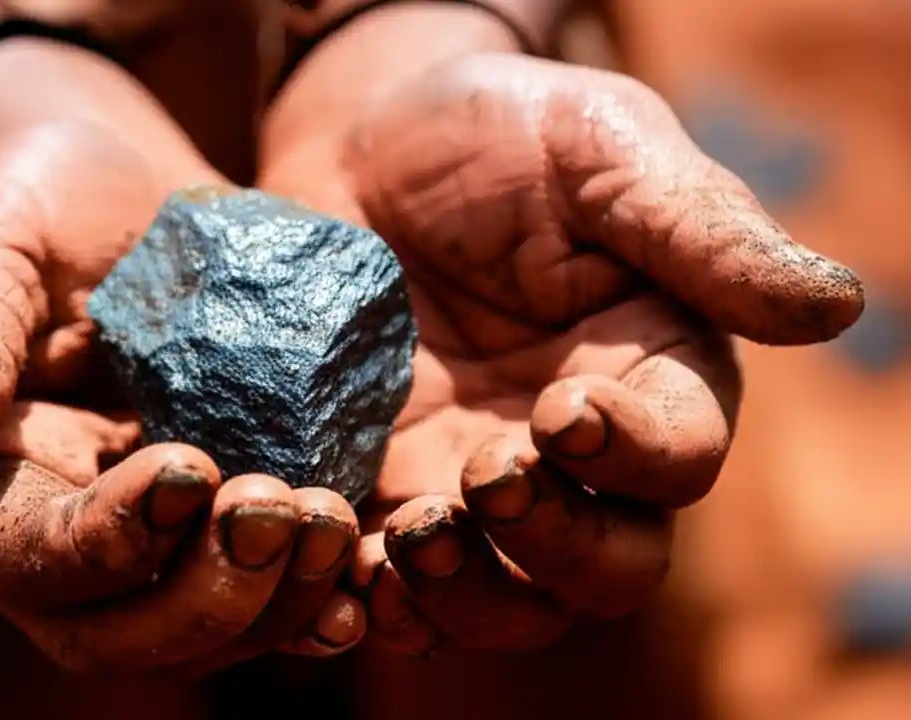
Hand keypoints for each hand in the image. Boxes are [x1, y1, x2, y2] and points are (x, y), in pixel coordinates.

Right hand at [0, 43, 363, 672]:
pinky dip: (320, 596)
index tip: (189, 467)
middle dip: (207, 596)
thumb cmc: (34, 210)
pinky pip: (273, 597)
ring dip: (279, 604)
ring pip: (206, 634)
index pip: (33, 558)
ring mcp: (157, 542)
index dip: (110, 539)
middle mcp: (68, 540)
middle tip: (282, 515)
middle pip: (123, 636)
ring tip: (337, 528)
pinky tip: (368, 561)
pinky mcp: (231, 520)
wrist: (126, 195)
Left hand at [261, 50, 862, 652]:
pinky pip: (389, 586)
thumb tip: (833, 307)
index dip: (640, 457)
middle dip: (554, 547)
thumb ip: (699, 230)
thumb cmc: (494, 133)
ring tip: (404, 541)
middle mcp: (572, 456)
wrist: (359, 146)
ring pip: (503, 604)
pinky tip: (340, 579)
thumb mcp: (596, 151)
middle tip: (484, 480)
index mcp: (649, 374)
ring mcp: (468, 484)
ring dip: (461, 598)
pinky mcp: (381, 490)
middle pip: (605, 566)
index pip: (682, 455)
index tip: (564, 412)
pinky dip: (370, 602)